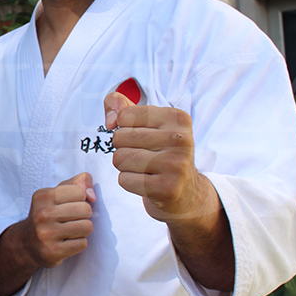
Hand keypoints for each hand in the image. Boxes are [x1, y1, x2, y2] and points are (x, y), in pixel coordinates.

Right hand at [20, 173, 95, 268]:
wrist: (27, 244)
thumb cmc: (48, 214)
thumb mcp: (58, 193)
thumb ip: (78, 183)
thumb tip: (92, 195)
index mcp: (43, 196)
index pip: (80, 191)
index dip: (80, 199)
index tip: (69, 205)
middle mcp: (42, 214)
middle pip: (86, 209)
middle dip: (83, 215)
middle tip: (70, 220)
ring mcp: (46, 234)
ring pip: (87, 227)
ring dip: (82, 230)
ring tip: (70, 231)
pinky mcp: (53, 251)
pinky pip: (82, 244)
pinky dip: (78, 243)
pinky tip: (66, 242)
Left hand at [104, 92, 207, 221]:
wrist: (186, 191)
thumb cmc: (160, 150)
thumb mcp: (145, 121)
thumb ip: (119, 105)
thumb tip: (109, 121)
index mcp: (177, 118)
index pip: (125, 116)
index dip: (124, 128)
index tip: (142, 136)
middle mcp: (180, 139)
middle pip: (120, 138)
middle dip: (122, 148)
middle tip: (142, 154)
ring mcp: (175, 165)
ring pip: (119, 159)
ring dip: (124, 166)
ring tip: (144, 168)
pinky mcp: (166, 188)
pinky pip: (124, 180)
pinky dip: (129, 181)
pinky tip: (146, 181)